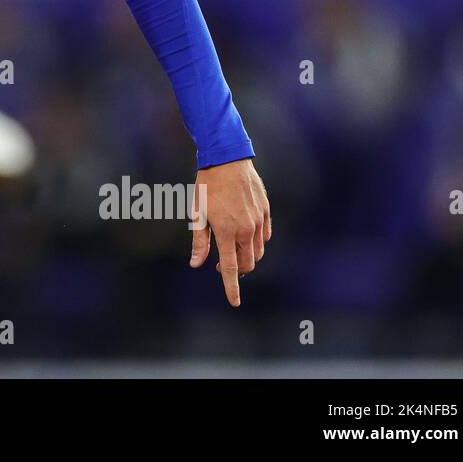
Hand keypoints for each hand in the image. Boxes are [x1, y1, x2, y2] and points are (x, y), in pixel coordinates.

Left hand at [189, 157, 270, 307]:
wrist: (227, 159)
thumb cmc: (207, 185)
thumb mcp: (197, 213)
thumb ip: (199, 241)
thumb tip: (196, 264)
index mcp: (226, 232)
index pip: (230, 268)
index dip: (231, 287)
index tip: (234, 302)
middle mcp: (246, 229)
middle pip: (247, 264)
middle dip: (236, 271)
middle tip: (221, 266)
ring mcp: (258, 221)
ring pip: (258, 252)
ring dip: (246, 257)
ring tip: (232, 250)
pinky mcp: (265, 212)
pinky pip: (264, 236)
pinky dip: (255, 242)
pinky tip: (245, 236)